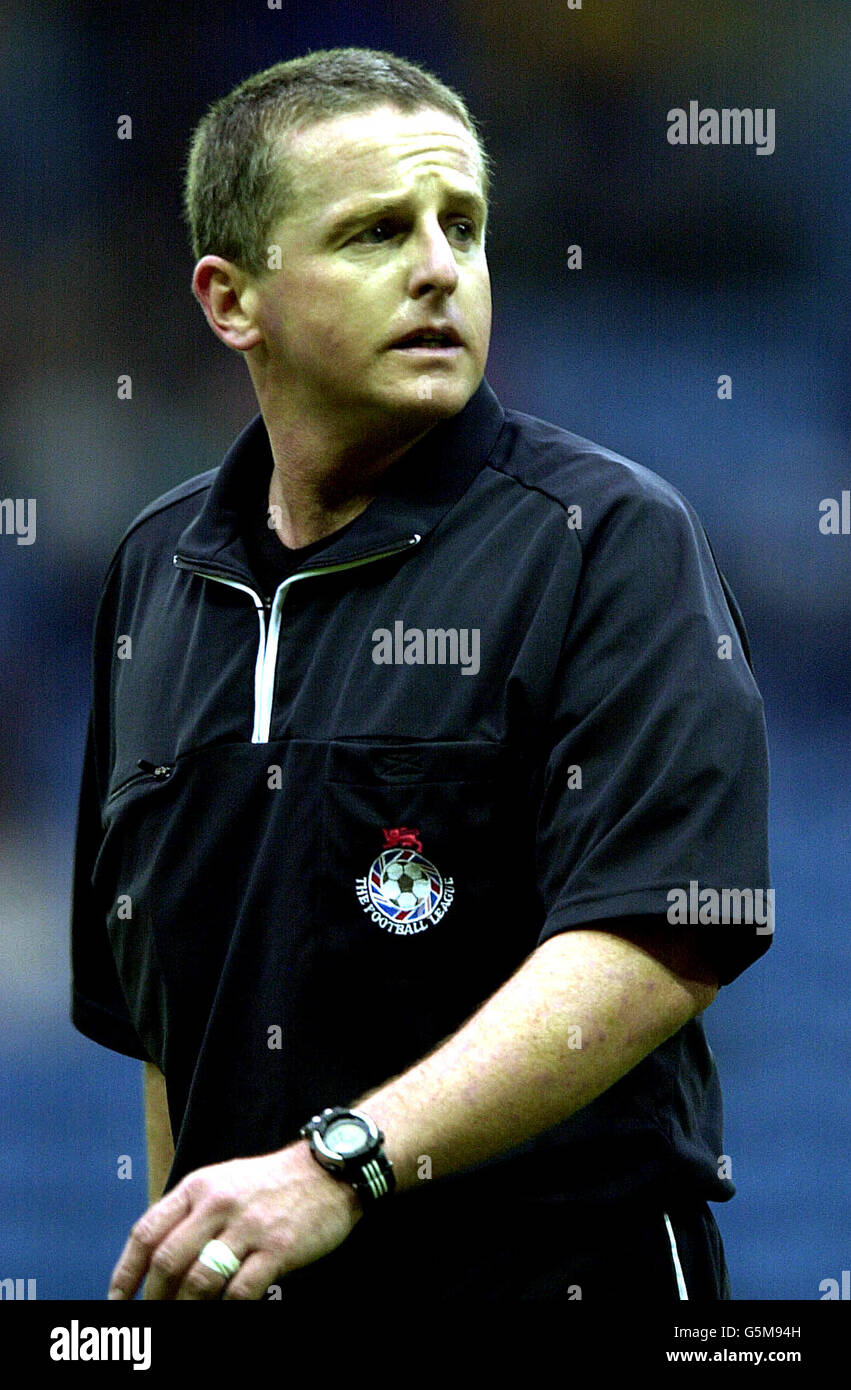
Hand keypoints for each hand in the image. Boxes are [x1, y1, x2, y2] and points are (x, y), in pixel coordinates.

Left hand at [107, 1140, 361, 1300]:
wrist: (328, 1171)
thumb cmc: (271, 1183)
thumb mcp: (223, 1182)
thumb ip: (191, 1213)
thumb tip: (156, 1258)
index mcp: (198, 1187)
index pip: (146, 1231)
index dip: (126, 1272)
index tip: (118, 1301)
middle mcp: (218, 1204)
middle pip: (167, 1261)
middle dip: (154, 1298)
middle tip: (154, 1317)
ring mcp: (248, 1227)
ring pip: (199, 1280)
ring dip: (186, 1309)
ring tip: (185, 1320)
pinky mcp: (277, 1248)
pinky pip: (240, 1292)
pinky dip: (226, 1312)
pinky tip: (224, 1316)